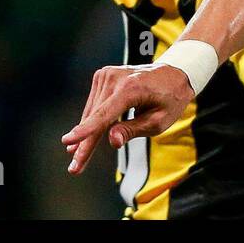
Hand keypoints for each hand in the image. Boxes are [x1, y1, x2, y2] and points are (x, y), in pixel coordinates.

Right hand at [61, 63, 194, 174]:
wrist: (175, 73)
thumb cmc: (170, 99)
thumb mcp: (159, 121)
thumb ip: (133, 130)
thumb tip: (112, 141)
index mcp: (132, 88)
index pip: (105, 113)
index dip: (86, 130)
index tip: (68, 140)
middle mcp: (116, 78)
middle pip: (96, 118)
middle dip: (85, 144)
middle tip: (74, 168)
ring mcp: (107, 74)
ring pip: (92, 112)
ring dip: (86, 136)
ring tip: (78, 160)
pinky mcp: (103, 76)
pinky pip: (94, 105)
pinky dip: (92, 121)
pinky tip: (86, 138)